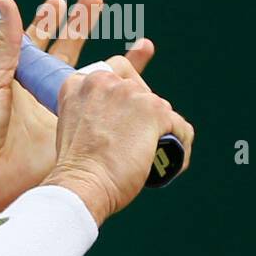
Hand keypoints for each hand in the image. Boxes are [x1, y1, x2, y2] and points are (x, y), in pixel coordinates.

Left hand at [0, 0, 157, 246]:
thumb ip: (5, 48)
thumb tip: (8, 4)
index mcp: (15, 79)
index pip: (36, 43)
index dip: (48, 22)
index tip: (59, 1)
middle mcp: (38, 92)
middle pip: (66, 53)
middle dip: (82, 27)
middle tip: (96, 1)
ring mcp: (57, 112)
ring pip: (90, 79)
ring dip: (114, 61)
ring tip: (139, 43)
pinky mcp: (71, 132)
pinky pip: (100, 111)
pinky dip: (121, 98)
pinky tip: (136, 83)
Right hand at [42, 57, 193, 224]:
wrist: (82, 185)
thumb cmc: (77, 168)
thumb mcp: (74, 127)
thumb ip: (91, 108)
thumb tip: (123, 93)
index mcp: (80, 82)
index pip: (118, 70)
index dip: (128, 93)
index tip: (132, 109)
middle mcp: (105, 81)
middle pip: (142, 91)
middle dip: (143, 117)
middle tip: (132, 146)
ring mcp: (131, 93)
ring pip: (162, 110)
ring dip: (161, 134)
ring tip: (148, 160)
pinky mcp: (155, 110)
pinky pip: (180, 128)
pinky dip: (179, 150)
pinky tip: (167, 166)